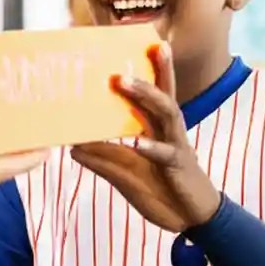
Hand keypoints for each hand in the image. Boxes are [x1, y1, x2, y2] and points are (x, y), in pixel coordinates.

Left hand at [70, 43, 220, 232]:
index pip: (150, 96)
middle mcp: (169, 131)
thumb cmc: (162, 192)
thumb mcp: (125, 175)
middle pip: (164, 93)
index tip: (138, 45)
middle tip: (149, 45)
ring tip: (123, 81)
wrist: (192, 220)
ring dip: (146, 95)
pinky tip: (138, 143)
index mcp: (157, 129)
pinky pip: (165, 153)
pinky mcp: (179, 167)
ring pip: (167, 113)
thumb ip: (102, 160)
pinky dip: (151, 147)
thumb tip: (72, 148)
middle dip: (157, 68)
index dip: (144, 72)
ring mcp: (176, 146)